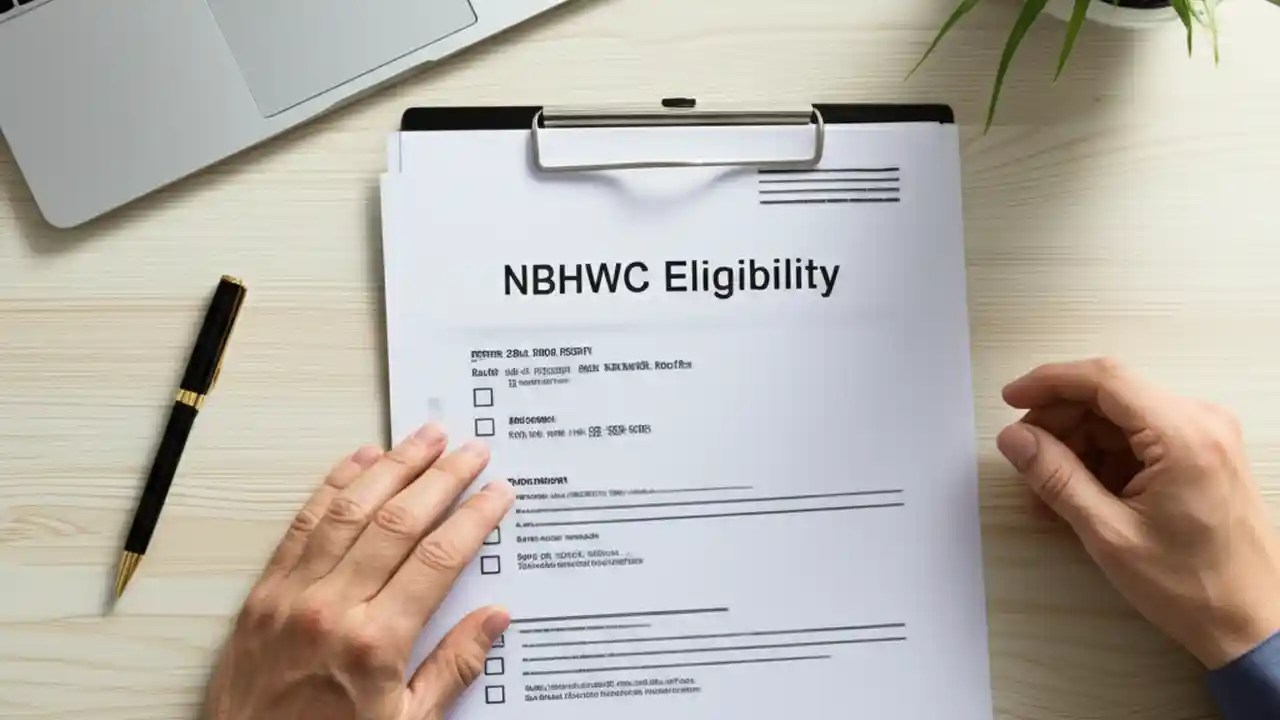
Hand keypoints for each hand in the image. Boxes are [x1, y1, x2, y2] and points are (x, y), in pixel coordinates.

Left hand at [203, 424, 514, 719]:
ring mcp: (292, 595)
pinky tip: (358, 462)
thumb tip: (495, 620)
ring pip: (350, 511)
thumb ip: (453, 668)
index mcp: (375, 644)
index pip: (438, 559)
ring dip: (392, 468)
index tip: (496, 494)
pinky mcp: (263, 594)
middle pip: (399, 523)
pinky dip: (332, 487)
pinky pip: (302, 525)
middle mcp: (332, 608)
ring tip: (423, 439)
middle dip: (441, 479)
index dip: (473, 519)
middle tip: (471, 451)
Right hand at [996, 358, 1279, 668]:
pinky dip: (1102, 459)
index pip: (1104, 379)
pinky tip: (1079, 494)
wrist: (1253, 621)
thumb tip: (1015, 439)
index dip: (1049, 382)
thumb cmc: (1193, 587)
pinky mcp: (1202, 453)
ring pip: (1119, 417)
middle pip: (1108, 396)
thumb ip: (1056, 478)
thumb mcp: (1109, 533)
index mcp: (1183, 435)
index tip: (1011, 400)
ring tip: (1047, 493)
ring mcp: (1205, 436)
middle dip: (1058, 423)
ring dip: (1076, 445)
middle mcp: (1201, 422)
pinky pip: (1138, 438)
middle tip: (1024, 459)